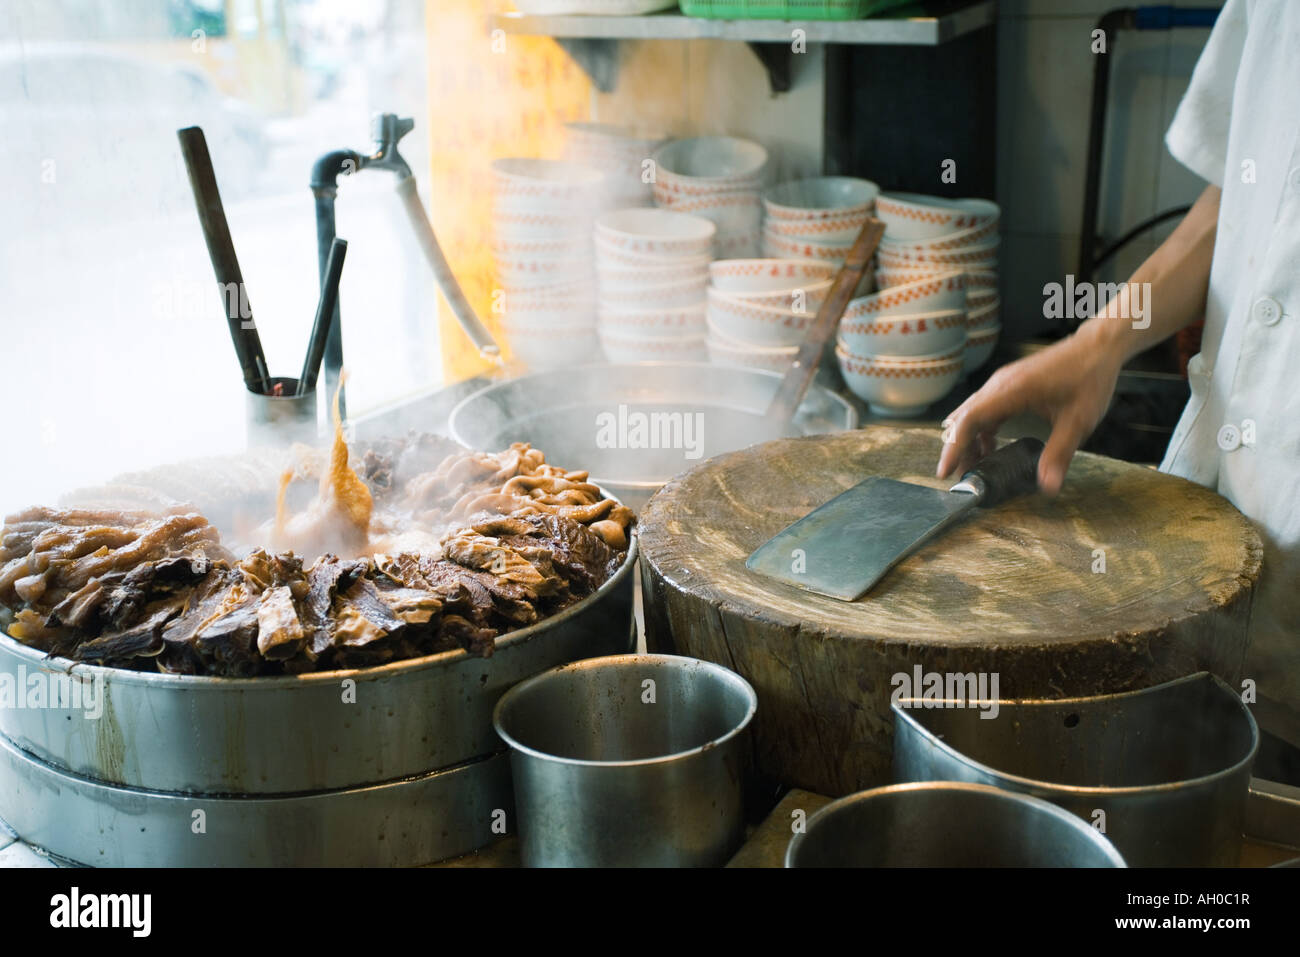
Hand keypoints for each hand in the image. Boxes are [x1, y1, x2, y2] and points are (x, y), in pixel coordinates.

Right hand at [937, 324, 1123, 493]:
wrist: (1097, 348)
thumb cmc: (1089, 378)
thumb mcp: (1078, 421)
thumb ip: (1059, 454)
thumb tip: (1048, 487)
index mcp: (1012, 391)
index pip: (970, 420)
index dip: (954, 447)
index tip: (946, 471)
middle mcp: (999, 384)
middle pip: (964, 419)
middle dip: (957, 449)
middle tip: (961, 477)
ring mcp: (1002, 383)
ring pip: (971, 413)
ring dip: (968, 440)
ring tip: (975, 467)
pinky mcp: (1008, 384)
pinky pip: (984, 408)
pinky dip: (981, 430)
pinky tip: (991, 448)